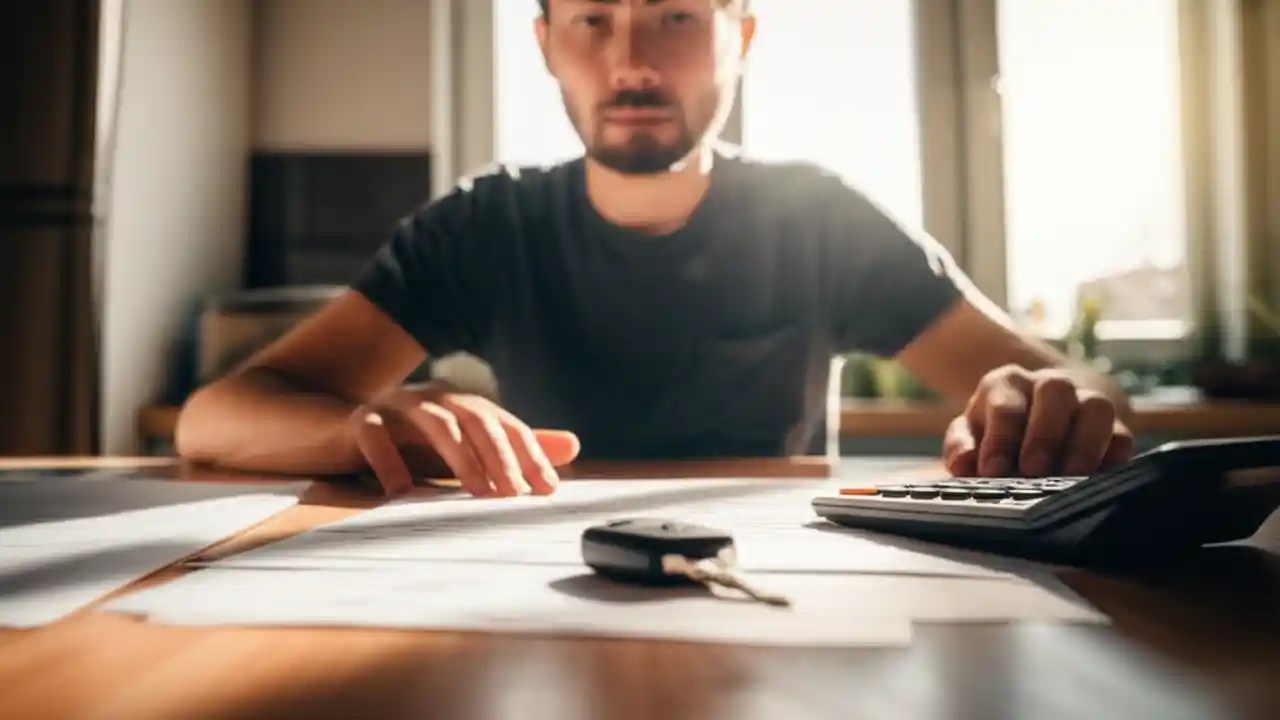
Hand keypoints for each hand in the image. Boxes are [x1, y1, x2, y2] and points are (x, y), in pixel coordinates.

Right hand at [348, 382, 580, 496]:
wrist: (334, 424)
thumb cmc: (408, 441)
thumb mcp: (463, 448)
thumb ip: (512, 448)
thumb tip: (573, 445)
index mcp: (463, 405)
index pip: (506, 426)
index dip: (531, 454)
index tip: (549, 488)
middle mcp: (436, 398)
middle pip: (476, 419)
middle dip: (501, 456)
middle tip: (517, 494)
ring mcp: (397, 406)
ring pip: (435, 422)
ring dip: (460, 457)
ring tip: (478, 491)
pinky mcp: (359, 421)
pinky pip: (375, 436)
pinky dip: (390, 462)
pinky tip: (402, 491)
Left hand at [942, 365, 1133, 477]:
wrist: (1040, 412)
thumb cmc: (998, 428)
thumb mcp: (971, 432)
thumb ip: (962, 446)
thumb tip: (963, 465)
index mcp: (1009, 384)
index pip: (1005, 405)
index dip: (1000, 438)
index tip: (993, 471)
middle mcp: (1050, 385)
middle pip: (1056, 392)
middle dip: (1044, 433)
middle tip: (1033, 470)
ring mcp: (1086, 402)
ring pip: (1097, 407)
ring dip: (1085, 443)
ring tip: (1070, 476)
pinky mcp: (1115, 428)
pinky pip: (1124, 436)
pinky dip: (1115, 457)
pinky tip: (1099, 479)